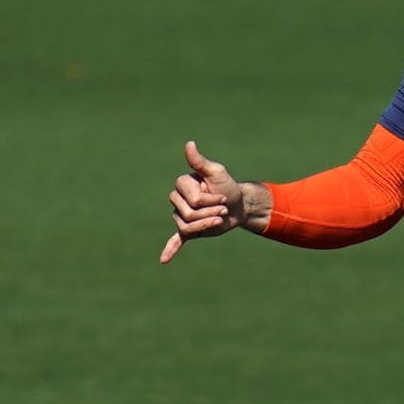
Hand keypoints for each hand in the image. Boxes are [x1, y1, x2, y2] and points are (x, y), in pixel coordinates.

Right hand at [161, 141, 244, 263]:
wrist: (240, 204)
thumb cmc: (228, 185)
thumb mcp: (216, 172)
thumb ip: (199, 162)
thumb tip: (189, 144)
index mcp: (182, 186)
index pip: (191, 200)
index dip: (210, 200)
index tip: (224, 195)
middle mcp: (178, 200)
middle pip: (188, 214)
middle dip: (210, 212)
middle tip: (224, 207)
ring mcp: (182, 216)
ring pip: (186, 227)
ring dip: (207, 225)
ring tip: (220, 219)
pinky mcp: (190, 230)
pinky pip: (176, 240)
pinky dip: (170, 249)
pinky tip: (164, 260)